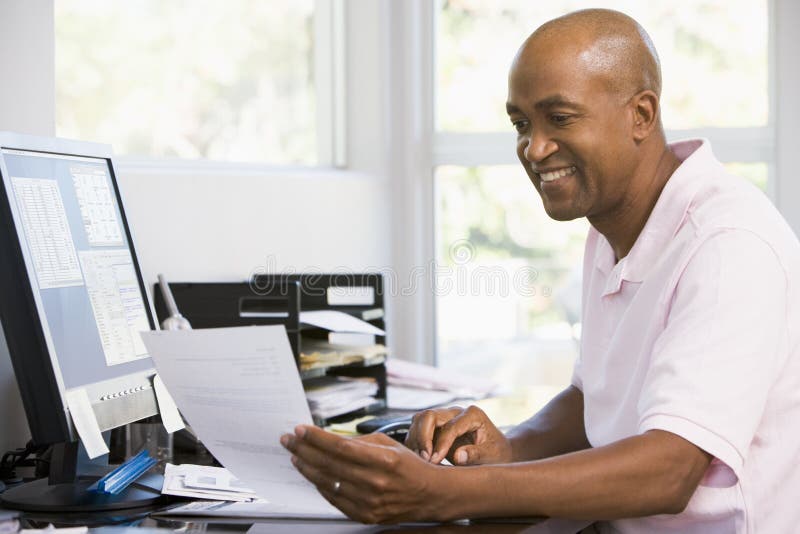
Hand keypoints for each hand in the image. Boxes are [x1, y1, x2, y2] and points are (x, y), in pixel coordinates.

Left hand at [280, 425, 452, 523]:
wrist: (430, 495)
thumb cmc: (409, 466)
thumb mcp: (388, 445)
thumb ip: (358, 442)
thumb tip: (328, 438)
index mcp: (383, 460)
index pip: (339, 447)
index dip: (316, 438)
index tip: (300, 429)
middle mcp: (375, 482)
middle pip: (329, 464)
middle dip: (304, 449)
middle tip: (289, 440)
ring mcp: (369, 502)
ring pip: (327, 483)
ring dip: (307, 468)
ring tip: (296, 456)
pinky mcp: (365, 515)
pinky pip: (335, 499)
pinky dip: (320, 485)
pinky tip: (312, 474)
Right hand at [405, 405, 511, 465]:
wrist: (497, 451)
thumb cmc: (497, 453)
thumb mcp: (492, 456)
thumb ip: (476, 455)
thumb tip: (458, 457)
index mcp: (473, 415)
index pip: (450, 426)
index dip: (441, 443)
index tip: (435, 460)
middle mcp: (456, 412)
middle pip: (429, 416)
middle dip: (422, 437)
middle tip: (424, 459)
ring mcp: (444, 417)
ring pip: (419, 420)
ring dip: (416, 440)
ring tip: (420, 460)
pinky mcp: (436, 427)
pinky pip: (418, 429)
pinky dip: (415, 443)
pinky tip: (419, 458)